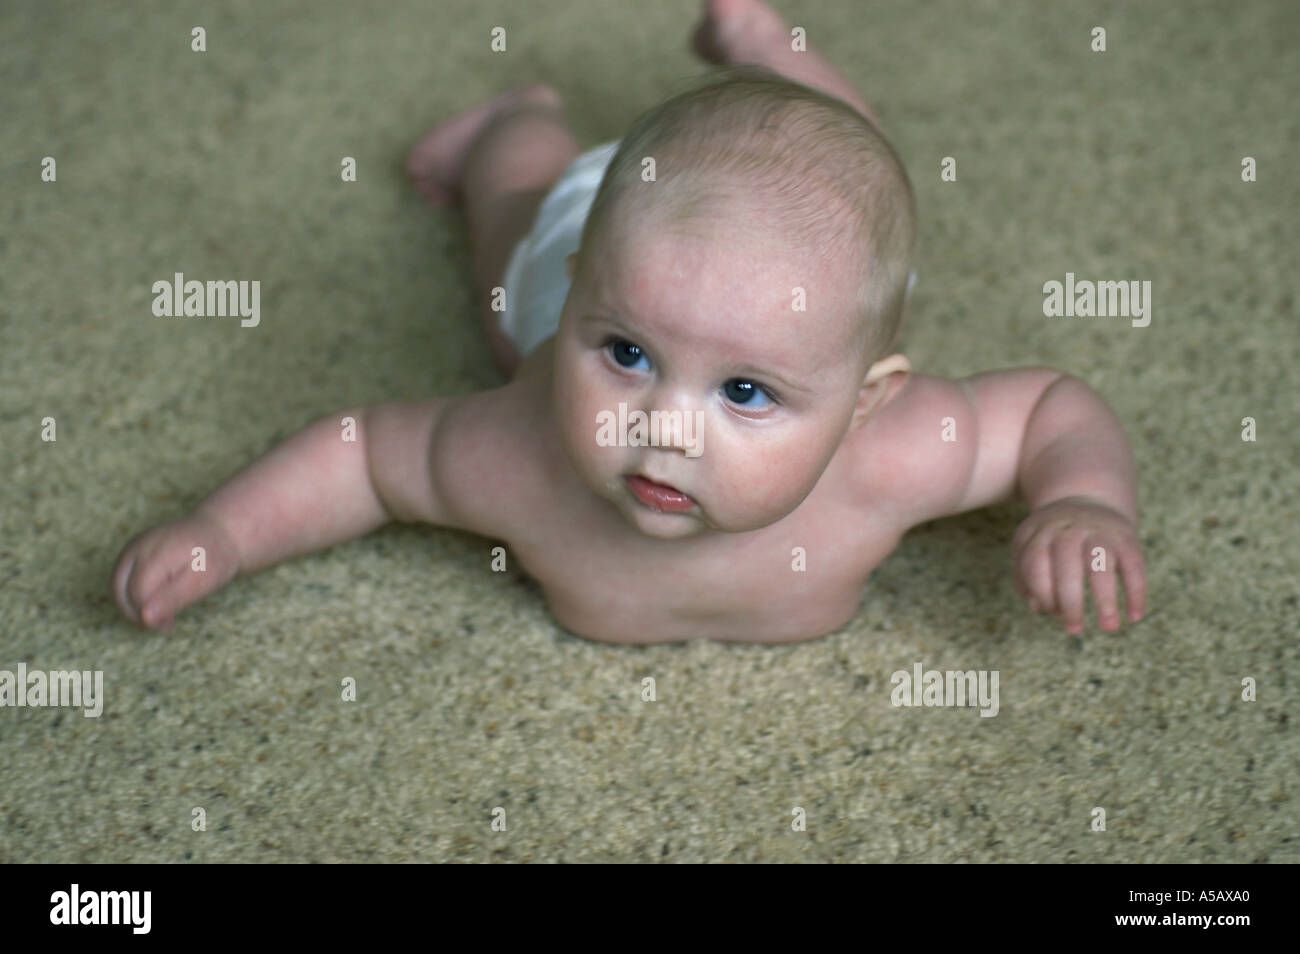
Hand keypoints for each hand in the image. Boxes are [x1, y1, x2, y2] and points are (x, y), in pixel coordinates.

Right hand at [111, 510, 241, 628]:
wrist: (219, 530)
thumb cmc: (214, 557)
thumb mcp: (202, 580)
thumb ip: (173, 598)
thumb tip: (144, 618)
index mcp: (156, 553)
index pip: (137, 593)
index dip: (148, 615)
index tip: (168, 624)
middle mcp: (137, 546)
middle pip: (118, 589)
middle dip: (134, 613)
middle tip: (162, 624)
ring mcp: (133, 546)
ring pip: (116, 585)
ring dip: (132, 605)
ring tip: (161, 615)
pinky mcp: (133, 550)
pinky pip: (122, 577)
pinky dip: (133, 594)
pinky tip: (158, 601)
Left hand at [1011, 496, 1145, 632]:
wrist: (1086, 497)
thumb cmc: (1052, 538)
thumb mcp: (1030, 547)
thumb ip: (1026, 577)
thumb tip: (1037, 607)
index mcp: (1040, 532)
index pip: (1035, 564)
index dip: (1042, 593)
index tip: (1052, 613)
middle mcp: (1069, 529)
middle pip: (1067, 565)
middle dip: (1070, 601)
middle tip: (1073, 629)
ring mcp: (1099, 531)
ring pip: (1102, 564)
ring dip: (1105, 598)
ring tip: (1109, 627)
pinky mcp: (1126, 536)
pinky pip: (1134, 565)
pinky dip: (1136, 591)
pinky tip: (1134, 616)